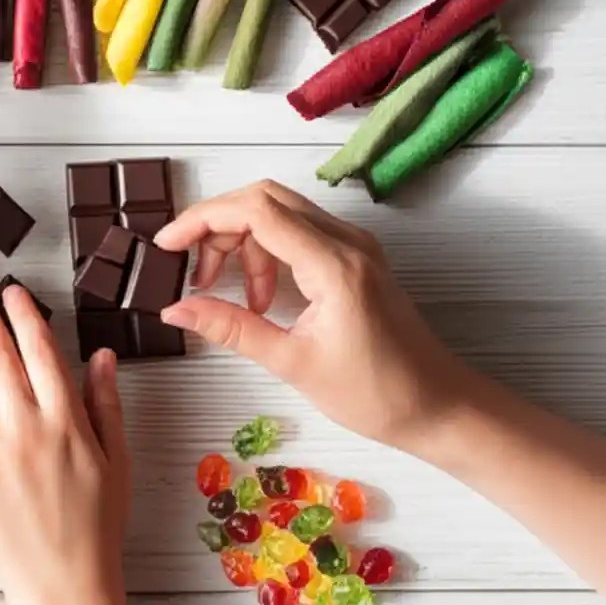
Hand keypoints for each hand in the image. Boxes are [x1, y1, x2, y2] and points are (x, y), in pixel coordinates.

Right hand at [155, 180, 468, 450]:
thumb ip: (231, 329)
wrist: (437, 405)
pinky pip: (298, 232)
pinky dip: (266, 252)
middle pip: (264, 199)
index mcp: (333, 264)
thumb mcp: (292, 364)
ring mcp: (353, 245)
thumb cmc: (376, 393)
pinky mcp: (354, 257)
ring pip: (279, 213)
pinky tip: (259, 297)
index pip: (256, 211)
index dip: (203, 219)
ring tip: (233, 297)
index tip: (167, 245)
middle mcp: (346, 241)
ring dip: (242, 244)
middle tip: (193, 272)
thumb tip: (176, 310)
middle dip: (218, 227)